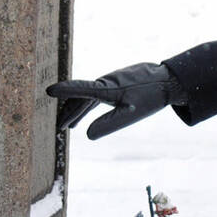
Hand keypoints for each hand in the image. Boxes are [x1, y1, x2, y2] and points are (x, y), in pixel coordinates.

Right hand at [45, 62, 185, 139]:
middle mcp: (105, 82)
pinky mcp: (117, 84)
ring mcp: (110, 82)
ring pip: (88, 96)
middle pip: (80, 97)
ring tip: (69, 126)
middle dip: (69, 112)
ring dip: (78, 110)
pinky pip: (97, 94)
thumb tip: (88, 136)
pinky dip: (89, 105)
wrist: (168, 79)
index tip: (48, 90)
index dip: (64, 90)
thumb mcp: (130, 114)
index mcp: (106, 88)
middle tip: (59, 128)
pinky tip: (87, 115)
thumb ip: (108, 125)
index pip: (80, 89)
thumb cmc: (150, 96)